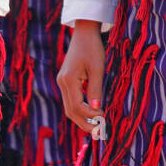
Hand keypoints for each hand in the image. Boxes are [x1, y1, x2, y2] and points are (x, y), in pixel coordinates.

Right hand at [57, 21, 105, 135]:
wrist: (84, 33)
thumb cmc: (92, 48)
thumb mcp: (97, 68)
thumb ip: (96, 88)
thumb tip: (96, 108)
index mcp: (68, 80)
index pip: (77, 106)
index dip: (90, 115)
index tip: (103, 117)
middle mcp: (62, 83)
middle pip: (70, 111)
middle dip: (84, 123)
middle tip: (99, 132)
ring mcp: (62, 83)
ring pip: (70, 108)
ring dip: (82, 118)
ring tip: (96, 126)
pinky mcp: (66, 82)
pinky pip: (72, 101)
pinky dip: (81, 110)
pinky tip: (92, 114)